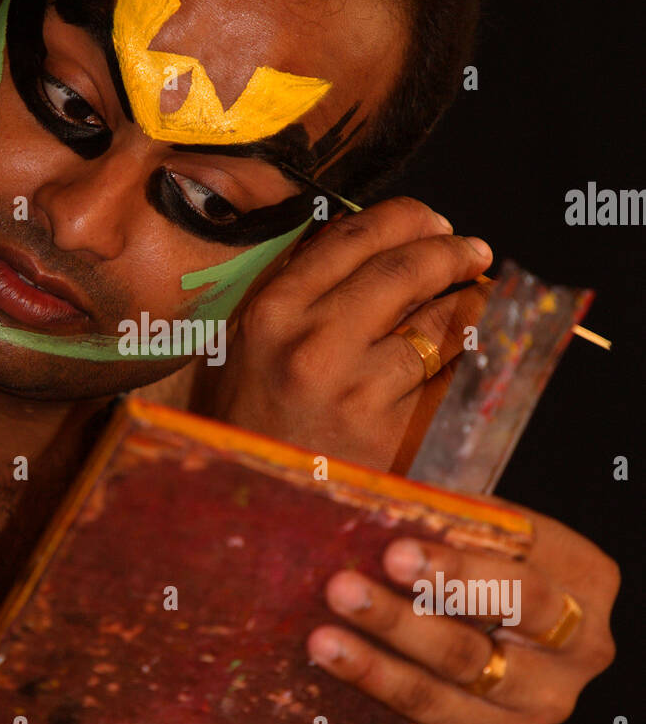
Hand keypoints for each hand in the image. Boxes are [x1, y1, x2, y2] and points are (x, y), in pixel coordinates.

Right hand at [190, 196, 493, 472]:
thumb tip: (368, 243)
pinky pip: (448, 380)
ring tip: (479, 300)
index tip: (433, 221)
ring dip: (470, 305)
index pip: (352, 239)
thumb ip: (296, 292)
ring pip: (439, 324)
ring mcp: (357, 391)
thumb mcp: (244, 346)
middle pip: (405, 271)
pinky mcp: (393, 434)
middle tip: (473, 252)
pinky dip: (464, 362)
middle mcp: (313, 345)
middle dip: (451, 252)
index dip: (407, 218)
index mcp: (272, 312)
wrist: (251, 505)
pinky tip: (465, 358)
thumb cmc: (247, 423)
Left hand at [306, 504, 618, 723]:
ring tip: (334, 613)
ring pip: (465, 659)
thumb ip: (448, 526)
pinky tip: (334, 655)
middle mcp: (581, 643)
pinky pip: (430, 707)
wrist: (473, 699)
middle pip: (516, 603)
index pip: (530, 552)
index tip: (399, 543)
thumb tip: (376, 499)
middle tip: (374, 568)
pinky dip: (376, 677)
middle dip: (443, 583)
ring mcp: (543, 700)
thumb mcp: (476, 555)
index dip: (466, 552)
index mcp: (584, 577)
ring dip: (392, 630)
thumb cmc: (471, 600)